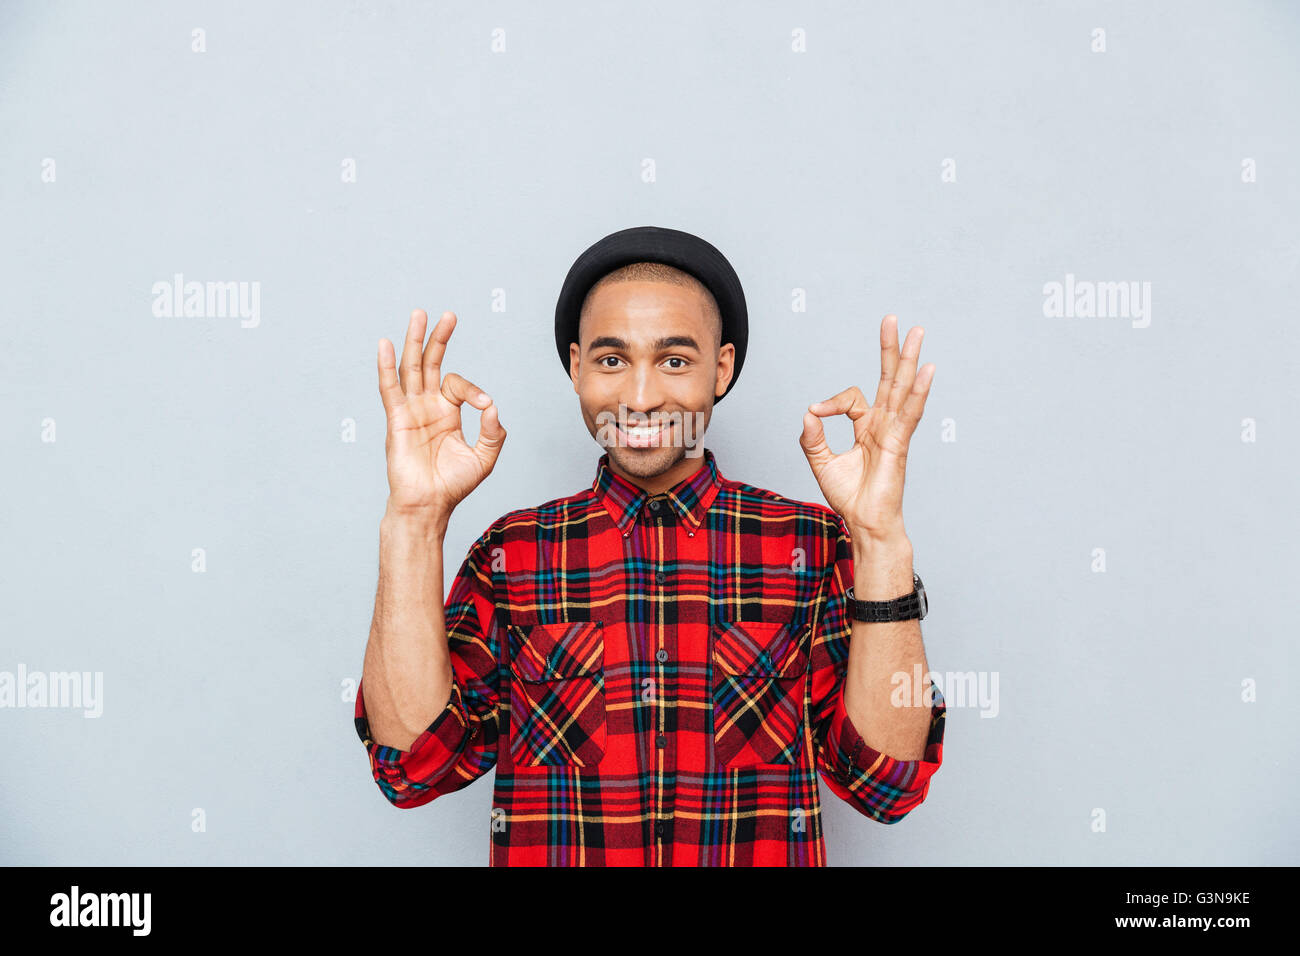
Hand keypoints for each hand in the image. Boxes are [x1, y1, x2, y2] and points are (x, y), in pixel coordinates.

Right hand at [377, 309, 505, 516]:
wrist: (430, 504)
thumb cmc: (453, 484)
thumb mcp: (484, 457)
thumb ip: (493, 431)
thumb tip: (491, 406)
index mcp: (447, 412)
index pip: (458, 385)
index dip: (474, 391)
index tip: (484, 407)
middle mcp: (427, 406)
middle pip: (431, 363)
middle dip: (440, 338)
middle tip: (448, 314)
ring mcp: (411, 411)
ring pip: (412, 368)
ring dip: (416, 341)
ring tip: (420, 314)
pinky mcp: (397, 420)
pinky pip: (390, 389)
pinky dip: (387, 366)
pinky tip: (386, 345)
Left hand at [799, 314, 933, 540]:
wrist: (864, 523)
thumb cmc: (850, 497)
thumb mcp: (821, 462)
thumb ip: (813, 437)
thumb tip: (807, 411)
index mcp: (867, 427)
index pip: (851, 399)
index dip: (830, 403)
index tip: (815, 415)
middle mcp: (883, 424)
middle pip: (889, 379)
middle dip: (890, 349)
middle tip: (893, 320)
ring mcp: (894, 432)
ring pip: (901, 388)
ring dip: (908, 359)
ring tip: (916, 331)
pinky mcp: (899, 444)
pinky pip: (909, 413)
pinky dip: (918, 392)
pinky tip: (926, 370)